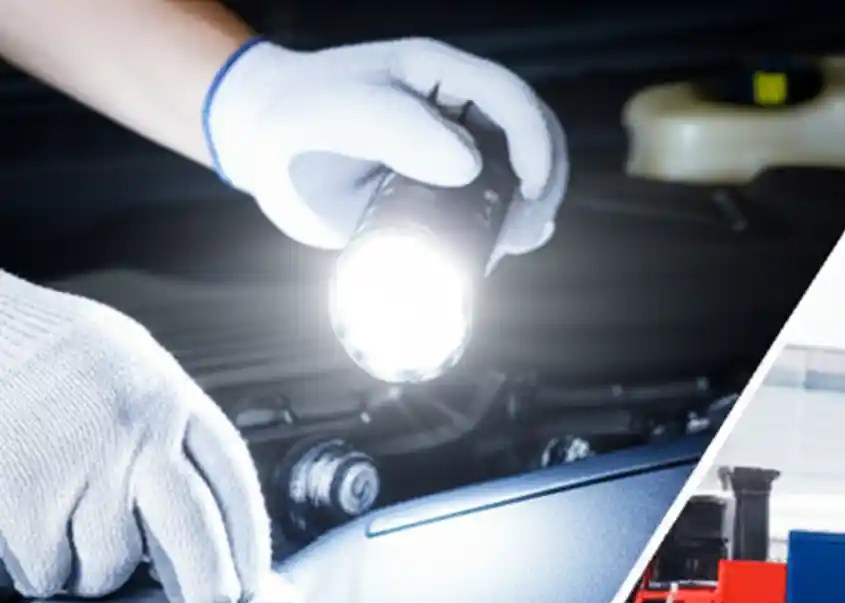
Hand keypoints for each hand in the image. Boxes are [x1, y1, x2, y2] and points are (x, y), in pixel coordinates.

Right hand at [0, 272, 270, 602]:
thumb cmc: (58, 356)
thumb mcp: (138, 374)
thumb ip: (172, 437)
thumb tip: (207, 522)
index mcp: (172, 401)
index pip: (233, 481)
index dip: (251, 541)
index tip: (257, 583)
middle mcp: (138, 436)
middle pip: (195, 534)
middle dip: (211, 590)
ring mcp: (83, 468)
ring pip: (112, 566)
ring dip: (95, 569)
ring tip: (73, 525)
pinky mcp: (26, 498)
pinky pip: (49, 570)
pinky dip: (44, 567)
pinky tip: (34, 528)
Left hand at [203, 37, 568, 263]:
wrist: (263, 145)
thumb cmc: (295, 119)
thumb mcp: (339, 114)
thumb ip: (397, 130)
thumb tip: (469, 166)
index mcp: (440, 75)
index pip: (511, 99)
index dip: (535, 141)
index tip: (531, 189)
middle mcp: (458, 112)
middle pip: (533, 138)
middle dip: (544, 182)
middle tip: (525, 227)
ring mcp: (455, 154)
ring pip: (520, 177)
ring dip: (530, 211)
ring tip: (514, 242)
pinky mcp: (443, 195)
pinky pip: (492, 209)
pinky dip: (506, 231)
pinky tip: (507, 247)